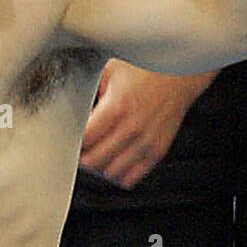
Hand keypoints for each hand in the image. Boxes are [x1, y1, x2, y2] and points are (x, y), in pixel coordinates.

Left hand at [79, 59, 214, 187]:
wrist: (181, 73)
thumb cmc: (145, 69)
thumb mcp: (109, 69)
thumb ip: (87, 87)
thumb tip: (65, 101)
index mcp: (117, 107)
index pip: (83, 141)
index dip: (71, 141)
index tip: (70, 136)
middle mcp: (132, 128)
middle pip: (93, 161)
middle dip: (82, 156)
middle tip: (80, 147)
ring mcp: (147, 142)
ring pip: (111, 173)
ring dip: (99, 167)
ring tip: (97, 153)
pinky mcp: (157, 151)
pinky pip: (131, 177)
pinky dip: (118, 174)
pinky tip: (114, 159)